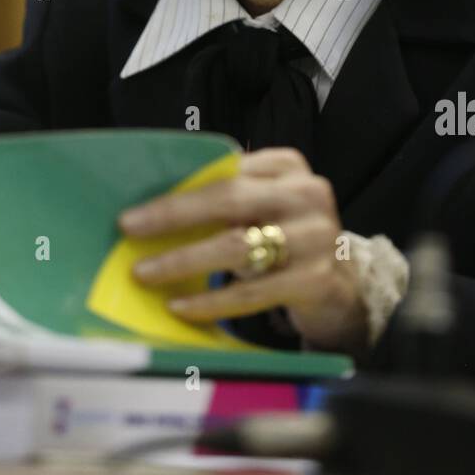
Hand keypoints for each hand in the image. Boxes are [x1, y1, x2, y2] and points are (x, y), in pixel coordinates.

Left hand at [118, 148, 368, 355]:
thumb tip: (153, 211)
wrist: (345, 287)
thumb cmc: (287, 241)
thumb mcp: (265, 207)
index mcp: (288, 166)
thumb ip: (228, 198)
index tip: (134, 209)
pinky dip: (211, 301)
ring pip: (236, 246)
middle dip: (173, 216)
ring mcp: (316, 237)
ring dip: (183, 260)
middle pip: (229, 200)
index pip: (224, 172)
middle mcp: (307, 193)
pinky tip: (182, 307)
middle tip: (130, 230)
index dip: (176, 192)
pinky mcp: (317, 279)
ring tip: (145, 272)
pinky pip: (252, 292)